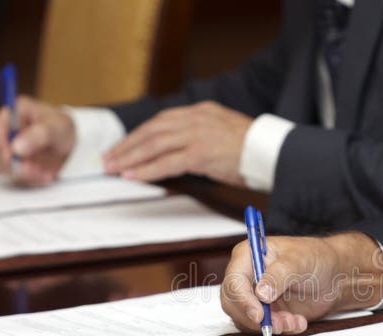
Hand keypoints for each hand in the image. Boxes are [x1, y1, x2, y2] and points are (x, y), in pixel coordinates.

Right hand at [0, 95, 75, 185]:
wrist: (71, 143)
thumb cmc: (62, 128)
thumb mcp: (57, 127)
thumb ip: (38, 135)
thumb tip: (16, 147)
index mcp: (14, 113)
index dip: (0, 145)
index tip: (10, 158)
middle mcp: (6, 131)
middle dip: (12, 164)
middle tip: (31, 171)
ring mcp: (8, 149)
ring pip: (3, 167)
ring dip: (23, 174)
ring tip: (45, 174)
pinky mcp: (14, 164)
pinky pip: (16, 177)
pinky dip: (30, 179)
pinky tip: (45, 176)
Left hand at [103, 101, 251, 184]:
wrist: (273, 153)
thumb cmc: (254, 151)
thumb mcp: (225, 134)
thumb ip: (202, 136)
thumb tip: (181, 153)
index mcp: (201, 111)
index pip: (161, 121)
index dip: (139, 135)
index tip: (123, 147)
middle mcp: (196, 118)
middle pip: (152, 130)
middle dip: (127, 145)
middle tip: (108, 159)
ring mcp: (198, 134)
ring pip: (154, 144)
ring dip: (130, 157)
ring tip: (113, 169)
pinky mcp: (201, 153)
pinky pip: (166, 162)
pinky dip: (146, 170)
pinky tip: (132, 176)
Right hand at [220, 232, 382, 334]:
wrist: (333, 275)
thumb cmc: (316, 258)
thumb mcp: (300, 261)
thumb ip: (279, 275)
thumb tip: (261, 294)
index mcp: (248, 256)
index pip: (233, 281)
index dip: (243, 300)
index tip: (259, 315)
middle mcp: (246, 276)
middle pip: (233, 304)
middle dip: (255, 318)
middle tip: (279, 324)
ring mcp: (254, 296)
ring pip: (247, 319)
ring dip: (271, 325)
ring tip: (294, 321)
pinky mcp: (265, 312)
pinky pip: (262, 327)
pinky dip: (281, 328)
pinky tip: (298, 322)